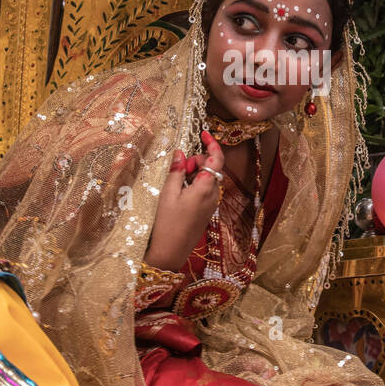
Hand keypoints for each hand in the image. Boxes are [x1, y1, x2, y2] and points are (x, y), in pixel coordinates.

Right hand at [143, 129, 224, 271]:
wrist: (170, 252)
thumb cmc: (167, 223)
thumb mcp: (167, 193)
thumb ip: (175, 171)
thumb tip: (180, 152)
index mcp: (206, 187)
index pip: (216, 159)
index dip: (212, 143)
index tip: (204, 133)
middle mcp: (213, 194)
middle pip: (210, 167)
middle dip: (195, 161)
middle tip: (177, 169)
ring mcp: (211, 203)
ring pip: (207, 178)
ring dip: (193, 173)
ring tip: (174, 183)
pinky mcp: (206, 210)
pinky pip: (204, 189)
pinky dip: (193, 184)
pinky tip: (178, 193)